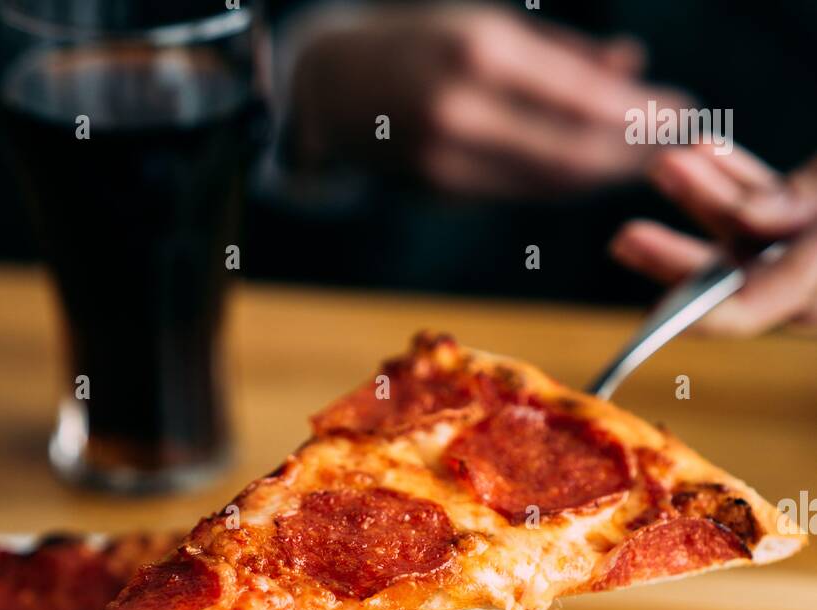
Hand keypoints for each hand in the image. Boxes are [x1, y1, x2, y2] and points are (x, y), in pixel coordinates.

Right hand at [286, 4, 687, 197]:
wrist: (324, 85)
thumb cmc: (413, 37)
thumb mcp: (483, 18)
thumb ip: (559, 49)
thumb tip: (631, 66)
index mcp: (480, 51)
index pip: (581, 96)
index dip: (639, 112)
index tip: (683, 111)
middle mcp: (464, 110)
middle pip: (573, 149)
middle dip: (631, 151)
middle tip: (677, 145)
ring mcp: (448, 158)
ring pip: (549, 180)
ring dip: (603, 173)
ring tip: (643, 158)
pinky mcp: (439, 189)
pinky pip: (518, 191)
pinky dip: (562, 184)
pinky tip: (593, 171)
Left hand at [611, 143, 816, 332]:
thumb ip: (792, 204)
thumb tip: (749, 215)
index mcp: (815, 281)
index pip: (746, 313)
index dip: (695, 317)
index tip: (652, 315)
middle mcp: (809, 271)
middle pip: (728, 274)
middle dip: (673, 254)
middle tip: (626, 239)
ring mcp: (808, 234)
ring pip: (740, 223)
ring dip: (698, 193)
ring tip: (664, 164)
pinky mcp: (811, 201)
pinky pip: (766, 192)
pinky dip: (733, 169)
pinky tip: (704, 146)